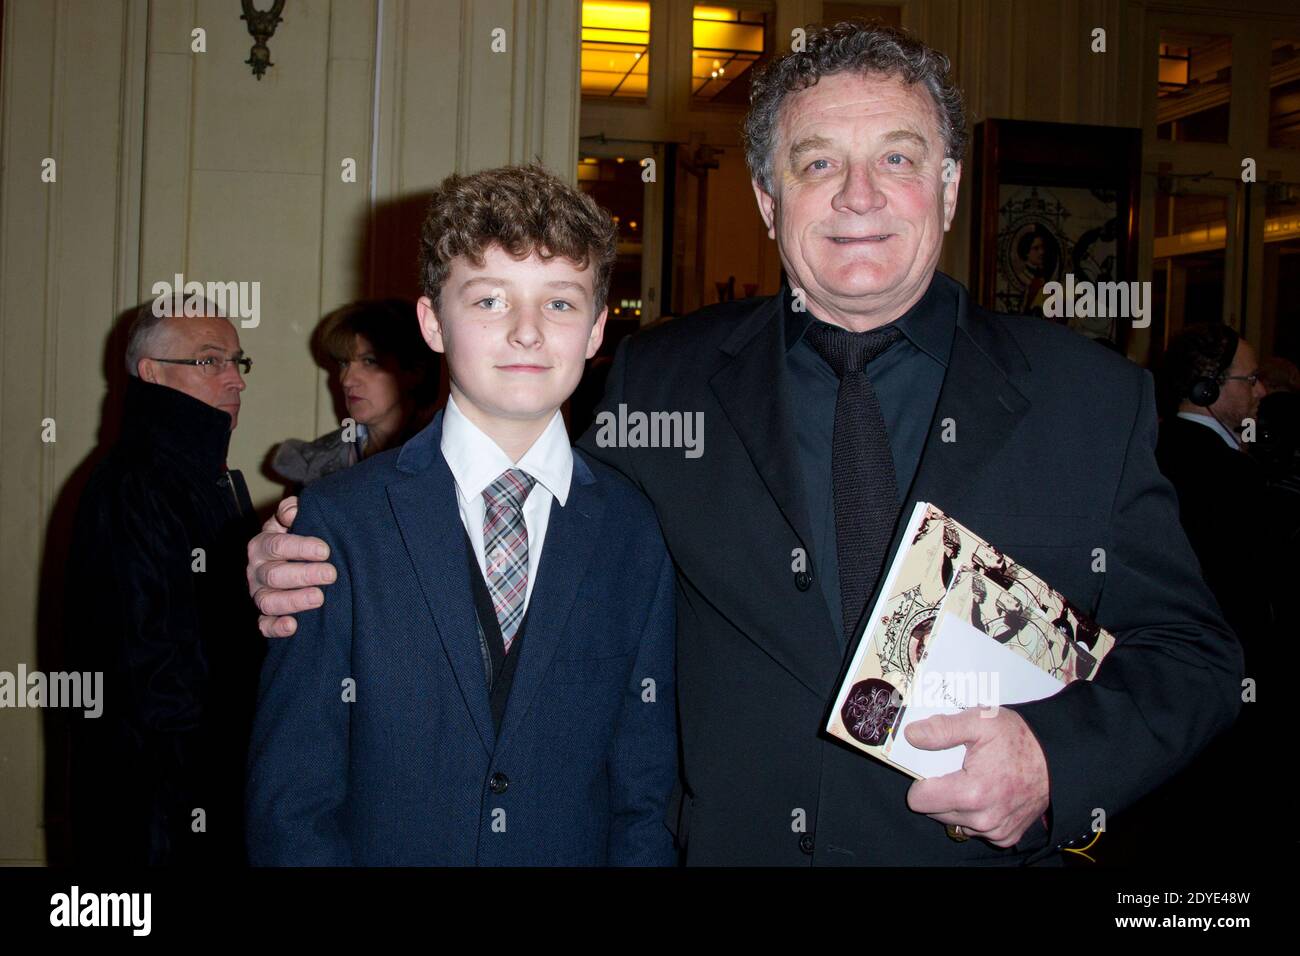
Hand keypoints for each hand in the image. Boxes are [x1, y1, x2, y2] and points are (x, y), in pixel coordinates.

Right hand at [246, 496, 335, 637]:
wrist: (296, 560)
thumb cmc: (300, 538)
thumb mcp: (296, 521)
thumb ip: (292, 511)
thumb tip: (292, 512)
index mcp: (262, 544)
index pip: (276, 545)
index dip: (299, 547)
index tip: (325, 550)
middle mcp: (256, 570)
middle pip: (274, 574)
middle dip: (303, 574)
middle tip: (331, 574)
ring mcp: (259, 594)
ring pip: (268, 601)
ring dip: (293, 601)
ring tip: (319, 597)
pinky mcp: (264, 616)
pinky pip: (263, 625)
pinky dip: (275, 627)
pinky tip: (292, 626)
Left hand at [904, 707, 1048, 847]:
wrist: (1057, 758)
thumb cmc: (1019, 739)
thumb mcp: (980, 721)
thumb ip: (942, 729)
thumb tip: (912, 735)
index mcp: (972, 793)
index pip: (919, 800)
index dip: (921, 780)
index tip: (933, 767)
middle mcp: (982, 819)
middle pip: (935, 811)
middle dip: (940, 789)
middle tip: (957, 768)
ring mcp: (995, 831)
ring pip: (954, 821)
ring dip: (956, 803)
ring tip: (974, 778)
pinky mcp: (1006, 836)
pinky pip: (975, 829)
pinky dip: (975, 813)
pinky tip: (987, 792)